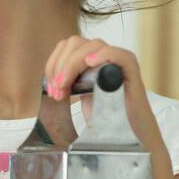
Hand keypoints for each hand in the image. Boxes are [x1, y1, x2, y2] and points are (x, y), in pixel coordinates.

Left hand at [44, 36, 167, 161]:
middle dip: (60, 66)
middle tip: (57, 91)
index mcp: (89, 60)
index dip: (53, 64)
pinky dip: (103, 54)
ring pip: (93, 46)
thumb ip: (65, 83)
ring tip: (66, 88)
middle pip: (75, 44)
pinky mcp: (131, 72)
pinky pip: (119, 54)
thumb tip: (47, 83)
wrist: (127, 135)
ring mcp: (117, 62)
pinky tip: (90, 64)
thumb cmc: (105, 117)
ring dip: (72, 65)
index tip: (50, 87)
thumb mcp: (79, 96)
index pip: (66, 46)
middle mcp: (103, 56)